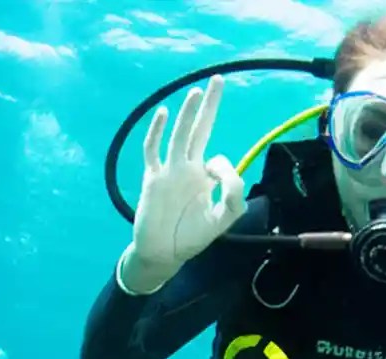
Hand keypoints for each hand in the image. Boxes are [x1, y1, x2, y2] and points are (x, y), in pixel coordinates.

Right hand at [120, 74, 245, 294]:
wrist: (163, 252)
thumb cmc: (191, 236)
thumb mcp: (222, 220)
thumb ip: (233, 198)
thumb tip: (222, 170)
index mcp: (204, 176)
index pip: (219, 159)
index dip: (224, 168)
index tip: (219, 185)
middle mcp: (187, 167)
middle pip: (200, 129)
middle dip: (209, 106)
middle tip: (218, 79)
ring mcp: (169, 170)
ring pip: (180, 135)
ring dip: (188, 114)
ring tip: (197, 92)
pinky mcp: (153, 178)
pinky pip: (153, 150)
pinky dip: (158, 132)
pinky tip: (165, 114)